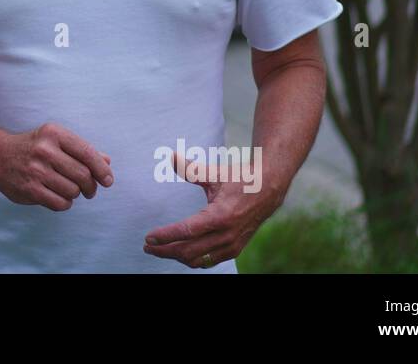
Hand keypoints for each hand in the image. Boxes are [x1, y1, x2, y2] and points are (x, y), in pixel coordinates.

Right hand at [0, 123, 112, 210]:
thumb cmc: (33, 148)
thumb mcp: (55, 140)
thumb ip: (81, 150)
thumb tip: (107, 162)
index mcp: (54, 134)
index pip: (88, 153)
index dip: (102, 170)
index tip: (108, 181)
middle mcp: (45, 150)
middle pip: (83, 175)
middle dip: (91, 186)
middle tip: (89, 190)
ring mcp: (36, 170)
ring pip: (73, 191)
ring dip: (75, 194)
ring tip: (68, 189)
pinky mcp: (30, 189)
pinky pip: (60, 203)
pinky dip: (65, 203)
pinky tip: (59, 196)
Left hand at [142, 150, 280, 267]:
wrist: (269, 189)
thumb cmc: (240, 179)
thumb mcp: (216, 173)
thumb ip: (191, 169)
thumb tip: (171, 156)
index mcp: (221, 215)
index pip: (187, 231)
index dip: (166, 235)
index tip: (149, 237)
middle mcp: (227, 234)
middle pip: (189, 250)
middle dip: (165, 250)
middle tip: (148, 246)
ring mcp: (232, 244)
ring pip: (198, 260)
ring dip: (177, 257)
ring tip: (160, 249)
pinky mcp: (235, 248)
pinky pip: (210, 261)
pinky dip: (193, 259)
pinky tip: (181, 253)